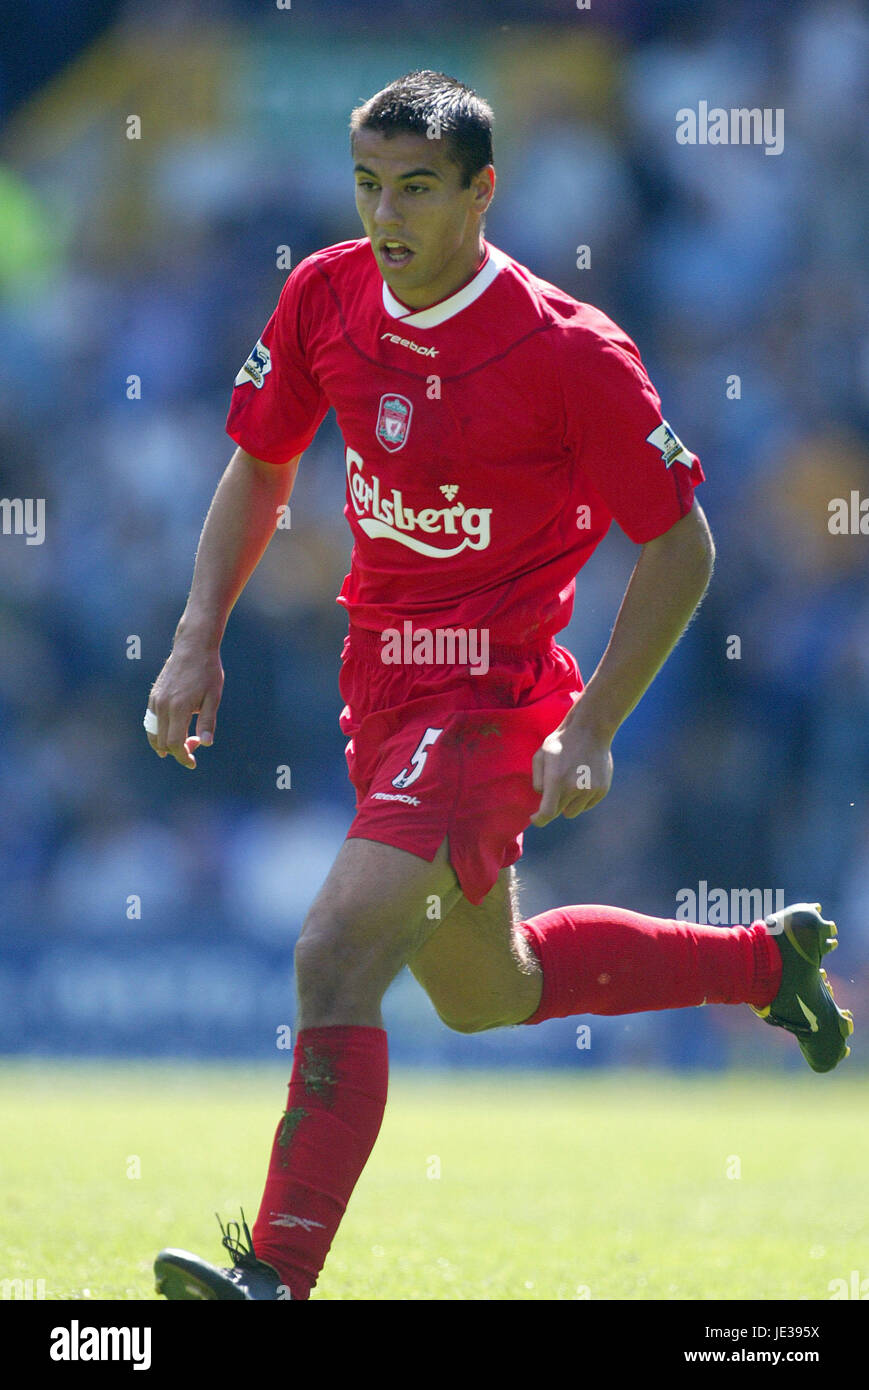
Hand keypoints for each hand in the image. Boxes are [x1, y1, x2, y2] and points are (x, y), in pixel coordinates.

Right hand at [145, 637, 223, 768]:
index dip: (183, 757)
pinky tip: (171, 733)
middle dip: (178, 751)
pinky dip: (159, 733)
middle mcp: (163, 705)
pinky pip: (151, 722)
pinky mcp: (153, 696)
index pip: (175, 743)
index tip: (193, 762)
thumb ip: (208, 721)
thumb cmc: (207, 671)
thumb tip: (206, 743)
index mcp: (179, 707)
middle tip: (195, 744)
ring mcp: (156, 701)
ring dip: (165, 744)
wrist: (192, 647)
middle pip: (163, 742)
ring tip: (181, 746)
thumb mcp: (214, 697)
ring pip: (153, 734)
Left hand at [530, 715, 612, 826]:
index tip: (535, 818)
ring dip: (568, 803)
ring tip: (569, 784)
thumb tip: (542, 796)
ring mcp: (590, 790)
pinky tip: (581, 781)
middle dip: (553, 805)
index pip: (547, 813)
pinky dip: (581, 799)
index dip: (539, 820)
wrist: (591, 730)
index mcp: (557, 780)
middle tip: (555, 789)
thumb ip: (537, 779)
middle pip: (559, 812)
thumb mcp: (540, 755)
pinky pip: (587, 805)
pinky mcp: (602, 789)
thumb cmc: (562, 741)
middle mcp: (575, 788)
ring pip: (573, 811)